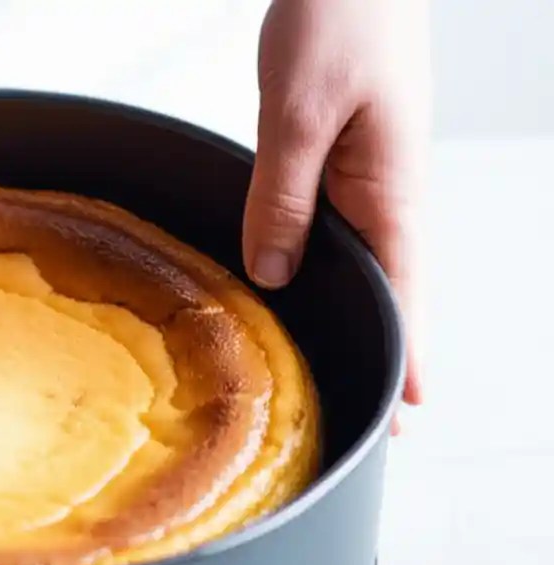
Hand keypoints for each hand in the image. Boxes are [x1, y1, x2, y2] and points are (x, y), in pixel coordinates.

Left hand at [243, 0, 429, 418]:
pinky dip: (319, 260)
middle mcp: (384, 189)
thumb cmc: (340, 19)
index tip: (399, 413)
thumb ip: (282, 196)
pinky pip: (331, 221)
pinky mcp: (340, 153)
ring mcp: (365, 172)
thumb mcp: (298, 115)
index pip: (401, 291)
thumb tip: (274, 273)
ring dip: (347, 308)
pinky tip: (299, 281)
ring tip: (334, 362)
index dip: (401, 353)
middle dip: (377, 346)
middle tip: (364, 414)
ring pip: (354, 257)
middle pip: (384, 285)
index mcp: (389, 188)